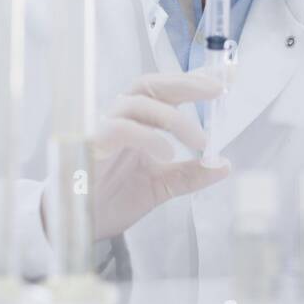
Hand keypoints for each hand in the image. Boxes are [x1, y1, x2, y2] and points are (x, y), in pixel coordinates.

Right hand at [42, 71, 229, 241]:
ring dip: (173, 118)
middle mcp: (119, 119)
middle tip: (217, 89)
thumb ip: (190, 174)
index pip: (165, 91)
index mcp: (137, 123)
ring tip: (200, 140)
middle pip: (150, 85)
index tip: (225, 76)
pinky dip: (146, 136)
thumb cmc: (111, 199)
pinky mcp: (90, 145)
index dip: (193, 80)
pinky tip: (167, 153)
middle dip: (185, 82)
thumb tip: (224, 165)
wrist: (78, 226)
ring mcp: (103, 129)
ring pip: (136, 103)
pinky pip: (118, 129)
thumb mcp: (161, 186)